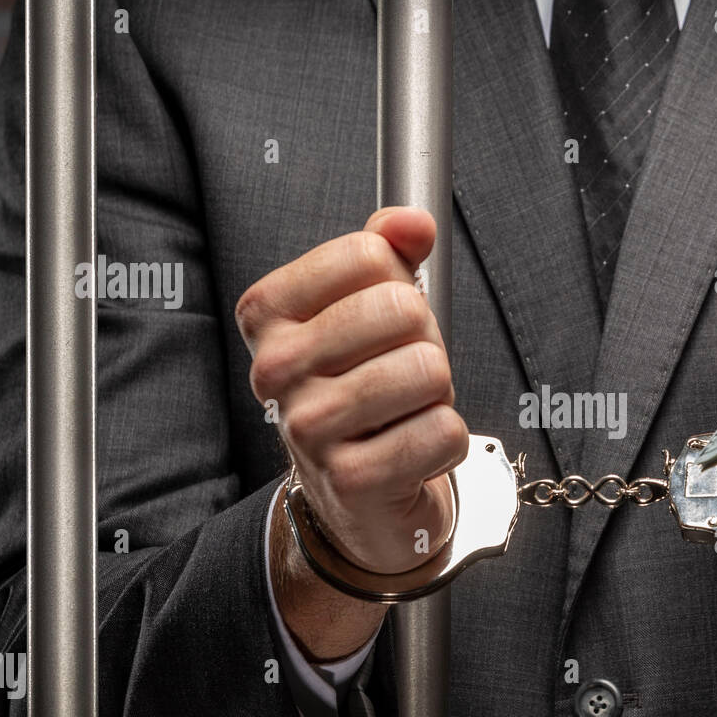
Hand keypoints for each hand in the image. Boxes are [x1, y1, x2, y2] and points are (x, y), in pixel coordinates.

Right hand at [236, 206, 467, 578]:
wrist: (357, 494)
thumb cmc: (364, 393)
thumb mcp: (368, 310)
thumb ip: (389, 251)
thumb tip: (412, 222)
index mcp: (269, 314)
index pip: (367, 254)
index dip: (401, 285)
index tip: (384, 326)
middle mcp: (274, 369)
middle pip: (401, 309)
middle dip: (424, 342)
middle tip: (402, 376)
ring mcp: (308, 427)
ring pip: (427, 370)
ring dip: (437, 395)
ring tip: (405, 413)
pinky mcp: (350, 479)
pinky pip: (443, 431)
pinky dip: (447, 442)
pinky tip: (411, 452)